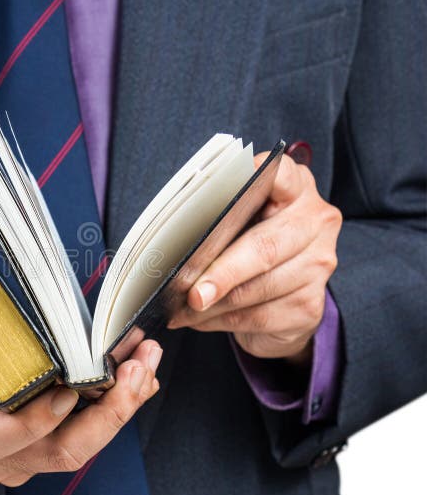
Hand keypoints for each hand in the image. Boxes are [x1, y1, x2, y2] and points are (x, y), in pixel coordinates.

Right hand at [0, 242, 162, 485]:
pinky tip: (133, 366)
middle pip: (58, 452)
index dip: (32, 423)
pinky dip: (114, 401)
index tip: (64, 392)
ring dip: (120, 406)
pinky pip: (83, 429)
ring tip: (143, 359)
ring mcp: (17, 446)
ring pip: (81, 444)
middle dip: (105, 417)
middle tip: (132, 369)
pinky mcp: (36, 433)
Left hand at [168, 153, 341, 363]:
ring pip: (258, 288)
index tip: (220, 195)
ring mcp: (318, 265)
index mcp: (296, 188)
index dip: (250, 180)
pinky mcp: (310, 305)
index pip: (279, 174)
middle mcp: (315, 222)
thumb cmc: (250, 244)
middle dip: (221, 272)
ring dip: (214, 304)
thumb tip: (176, 243)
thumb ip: (219, 218)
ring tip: (183, 309)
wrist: (283, 295)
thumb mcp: (238, 220)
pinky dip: (222, 321)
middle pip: (264, 247)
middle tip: (190, 292)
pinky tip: (201, 319)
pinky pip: (259, 316)